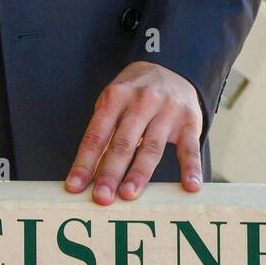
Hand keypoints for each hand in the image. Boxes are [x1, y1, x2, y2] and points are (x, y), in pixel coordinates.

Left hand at [64, 61, 202, 202]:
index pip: (97, 134)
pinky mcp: (190, 121)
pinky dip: (191, 168)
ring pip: (151, 147)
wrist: (172, 67)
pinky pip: (190, 148)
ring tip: (128, 194)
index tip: (74, 186)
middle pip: (123, 143)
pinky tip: (190, 186)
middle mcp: (141, 102)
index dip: (85, 162)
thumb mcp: (114, 100)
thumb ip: (104, 132)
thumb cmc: (134, 93)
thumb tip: (88, 174)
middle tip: (101, 197)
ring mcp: (167, 111)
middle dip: (110, 171)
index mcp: (115, 97)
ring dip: (139, 173)